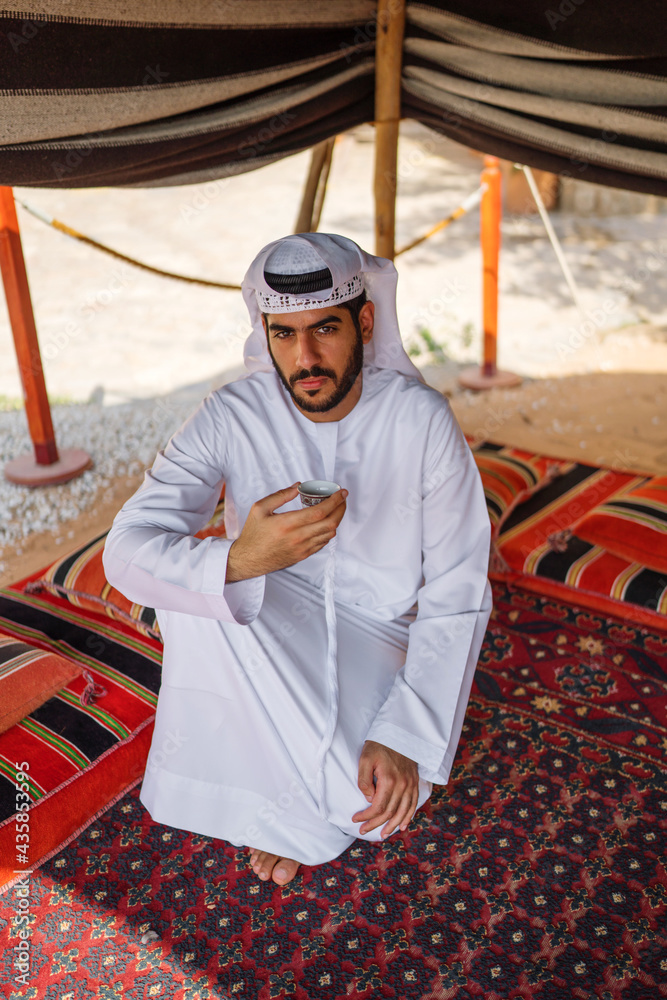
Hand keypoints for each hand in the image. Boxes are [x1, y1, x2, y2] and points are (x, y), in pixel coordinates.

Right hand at [225, 483, 346, 581]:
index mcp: (287, 524)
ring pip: (329, 534)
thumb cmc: (253, 534)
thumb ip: (280, 495)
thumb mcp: (260, 508)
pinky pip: (323, 542)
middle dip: (341, 508)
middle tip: (342, 498)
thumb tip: (298, 486)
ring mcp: (302, 548)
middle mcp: (298, 537)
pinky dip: (328, 531)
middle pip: (330, 523)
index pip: (319, 512)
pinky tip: (325, 522)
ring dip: (336, 519)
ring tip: (335, 508)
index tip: (341, 493)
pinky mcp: (303, 555)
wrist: (248, 559)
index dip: (334, 501)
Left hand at [352, 740, 418, 837]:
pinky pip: (414, 804)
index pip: (378, 807)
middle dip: (376, 824)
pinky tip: (403, 825)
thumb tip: (369, 798)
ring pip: (403, 812)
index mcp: (389, 780)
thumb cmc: (378, 746)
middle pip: (390, 812)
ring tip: (383, 834)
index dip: (367, 816)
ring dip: (393, 825)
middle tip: (364, 830)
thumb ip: (364, 780)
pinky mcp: (415, 782)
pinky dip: (409, 816)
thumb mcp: (364, 759)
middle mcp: (402, 785)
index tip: (356, 819)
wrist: (397, 734)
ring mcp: (411, 784)